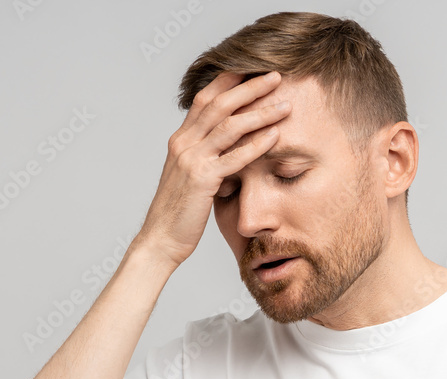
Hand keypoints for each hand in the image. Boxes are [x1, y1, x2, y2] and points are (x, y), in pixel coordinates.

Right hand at [138, 70, 291, 266]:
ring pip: (229, 125)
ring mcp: (192, 160)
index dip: (229, 81)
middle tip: (276, 76)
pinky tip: (276, 135)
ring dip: (260, 112)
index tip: (253, 69)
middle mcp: (184, 143)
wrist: (161, 240)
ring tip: (285, 104)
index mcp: (180, 140)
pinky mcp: (202, 180)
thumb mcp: (190, 178)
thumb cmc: (179, 213)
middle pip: (220, 103)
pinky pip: (234, 157)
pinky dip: (257, 144)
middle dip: (250, 87)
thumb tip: (227, 149)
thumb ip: (206, 159)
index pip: (205, 99)